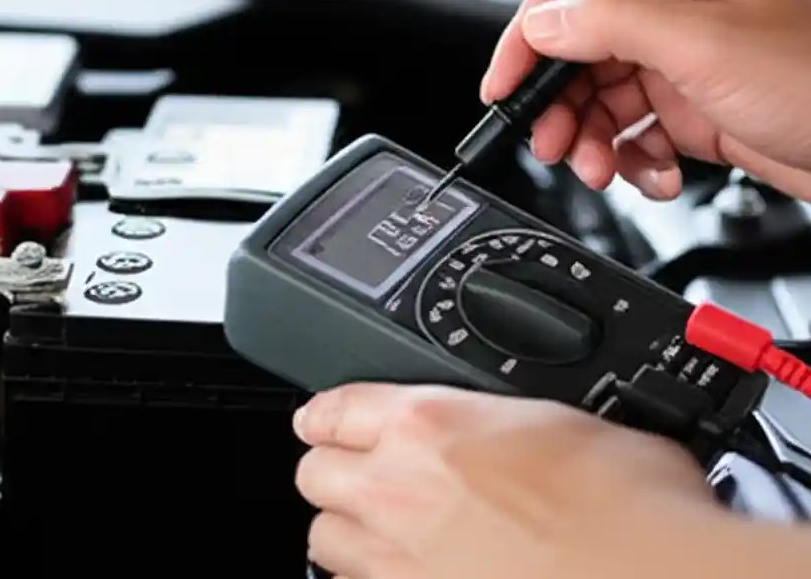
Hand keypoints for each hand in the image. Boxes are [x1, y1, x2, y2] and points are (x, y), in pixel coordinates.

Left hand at [293, 383, 732, 578]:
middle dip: (335, 475)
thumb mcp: (565, 422)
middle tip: (365, 482)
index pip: (333, 409)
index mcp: (427, 424)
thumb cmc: (633, 506)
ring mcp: (396, 560)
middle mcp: (395, 489)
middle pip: (313, 475)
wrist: (657, 574)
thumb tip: (517, 433)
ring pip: (324, 541)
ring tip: (383, 538)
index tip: (325, 425)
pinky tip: (408, 577)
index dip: (328, 417)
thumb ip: (505, 425)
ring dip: (348, 535)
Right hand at [482, 0, 810, 199]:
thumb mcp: (703, 42)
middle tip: (553, 144)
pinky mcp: (698, 106)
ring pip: (601, 96)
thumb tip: (541, 23)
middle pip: (579, 49)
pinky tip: (652, 175)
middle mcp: (681, 3)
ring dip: (593, 140)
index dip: (528, 38)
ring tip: (604, 169)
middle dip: (561, 104)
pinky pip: (634, 130)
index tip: (502, 87)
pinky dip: (631, 158)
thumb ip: (610, 21)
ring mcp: (688, 56)